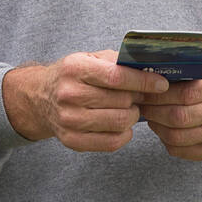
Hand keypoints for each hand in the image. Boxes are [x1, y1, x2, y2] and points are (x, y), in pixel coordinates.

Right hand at [3, 49, 168, 151]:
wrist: (40, 98)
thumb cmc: (73, 76)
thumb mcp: (89, 58)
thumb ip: (117, 62)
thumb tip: (153, 69)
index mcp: (75, 68)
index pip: (116, 76)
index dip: (143, 81)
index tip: (161, 84)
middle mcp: (69, 94)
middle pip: (121, 101)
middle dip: (138, 99)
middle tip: (140, 96)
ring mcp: (69, 120)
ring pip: (120, 122)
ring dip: (132, 116)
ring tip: (128, 109)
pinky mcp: (72, 140)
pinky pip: (112, 142)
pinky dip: (124, 134)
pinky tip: (120, 124)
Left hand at [136, 61, 201, 160]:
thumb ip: (181, 69)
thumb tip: (144, 73)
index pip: (184, 94)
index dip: (158, 96)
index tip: (142, 92)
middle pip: (179, 118)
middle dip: (153, 112)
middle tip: (141, 106)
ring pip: (177, 137)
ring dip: (157, 128)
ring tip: (150, 117)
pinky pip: (181, 151)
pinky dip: (166, 141)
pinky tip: (163, 129)